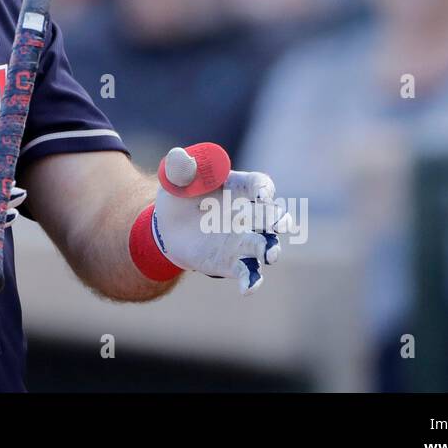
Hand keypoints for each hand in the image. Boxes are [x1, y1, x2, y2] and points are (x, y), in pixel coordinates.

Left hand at [150, 147, 290, 293]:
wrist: (168, 226)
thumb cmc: (179, 194)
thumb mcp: (174, 178)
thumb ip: (179, 168)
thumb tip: (180, 158)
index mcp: (238, 187)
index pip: (259, 184)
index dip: (263, 188)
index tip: (261, 195)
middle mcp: (247, 214)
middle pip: (271, 215)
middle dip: (278, 219)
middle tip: (279, 224)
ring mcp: (243, 239)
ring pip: (266, 245)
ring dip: (271, 250)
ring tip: (269, 255)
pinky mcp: (233, 262)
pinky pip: (248, 272)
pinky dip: (252, 281)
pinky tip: (248, 289)